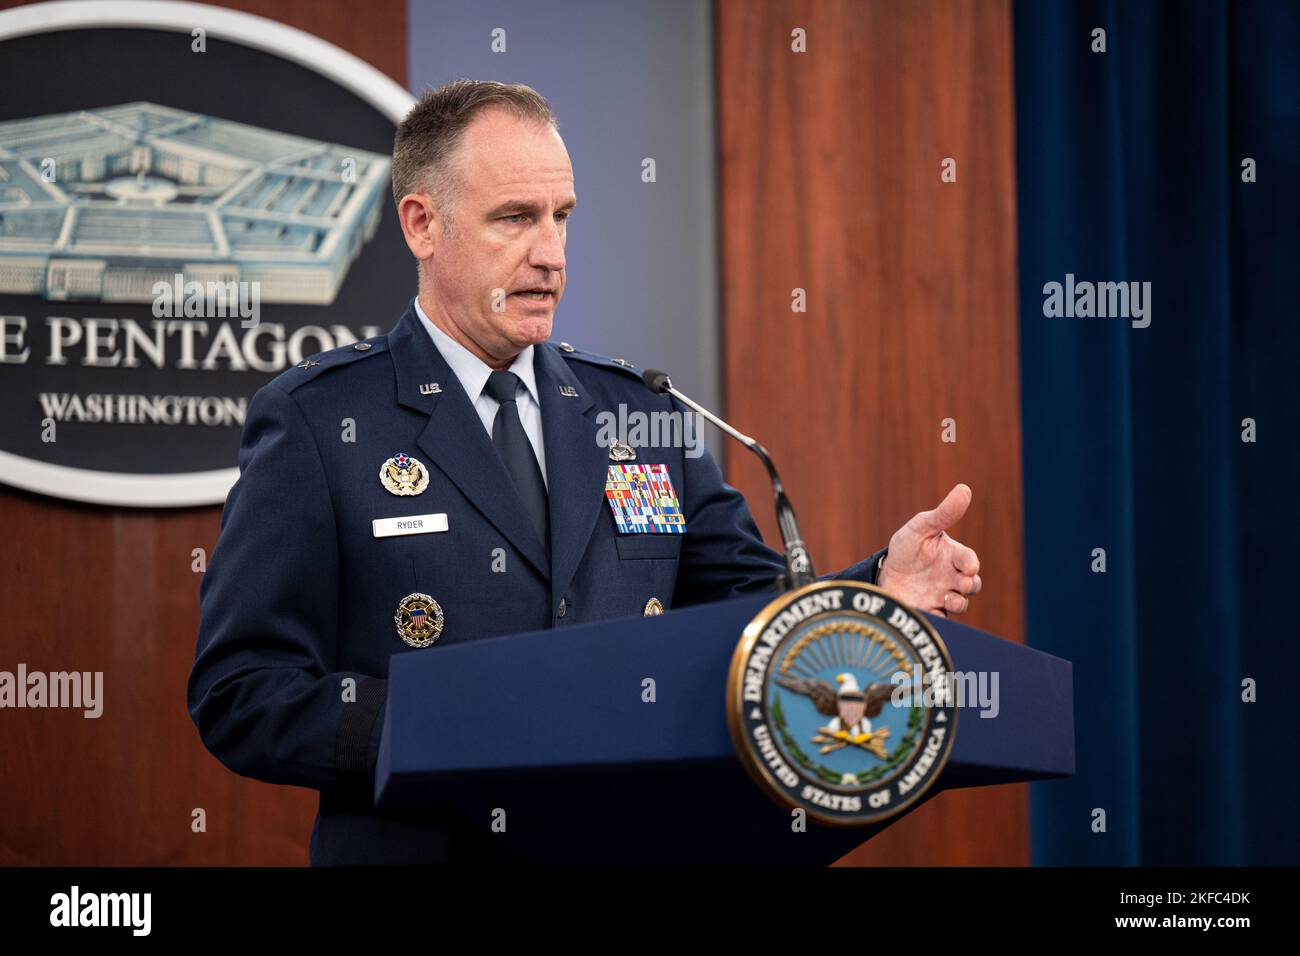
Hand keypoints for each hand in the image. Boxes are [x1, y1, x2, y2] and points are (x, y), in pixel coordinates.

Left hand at [877, 483, 981, 616]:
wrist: (885, 573)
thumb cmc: (908, 548)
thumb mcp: (921, 527)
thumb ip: (943, 513)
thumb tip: (964, 489)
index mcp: (952, 556)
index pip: (969, 560)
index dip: (970, 563)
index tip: (967, 565)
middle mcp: (951, 578)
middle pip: (972, 585)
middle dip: (970, 585)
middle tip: (961, 584)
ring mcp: (941, 596)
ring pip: (960, 604)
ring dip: (958, 603)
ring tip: (948, 599)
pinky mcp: (928, 611)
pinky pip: (939, 619)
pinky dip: (938, 617)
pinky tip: (929, 611)